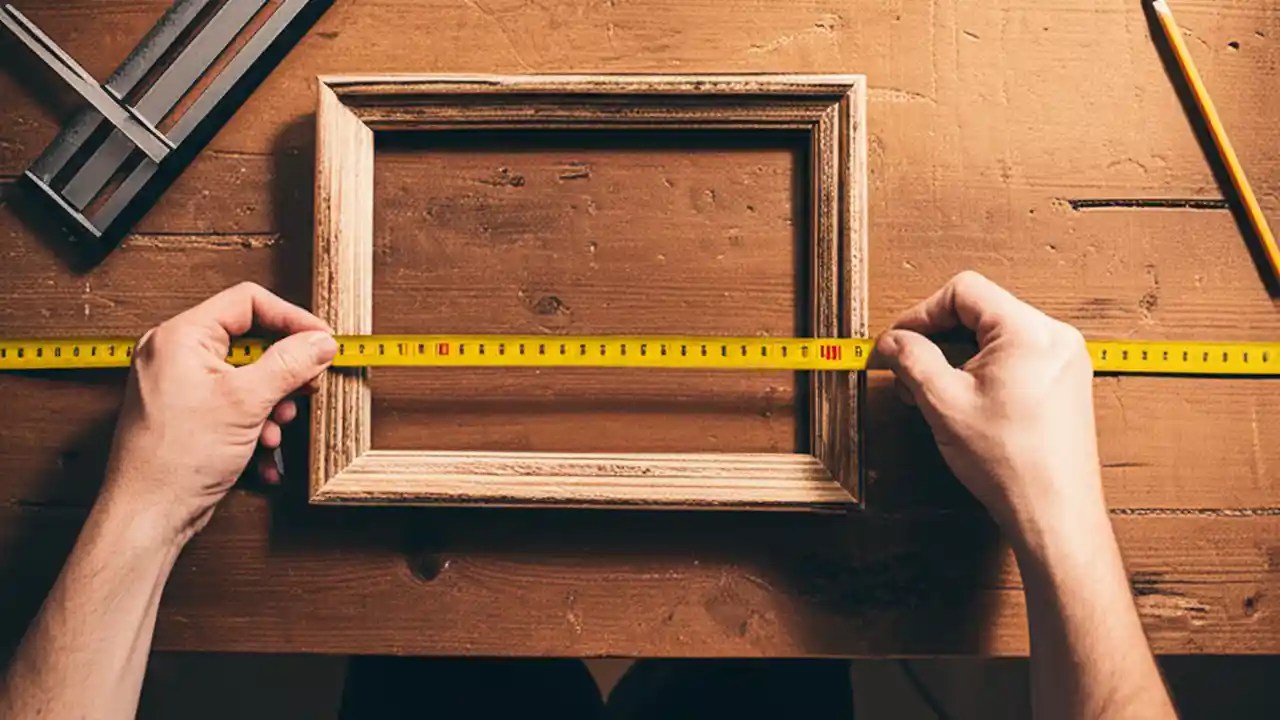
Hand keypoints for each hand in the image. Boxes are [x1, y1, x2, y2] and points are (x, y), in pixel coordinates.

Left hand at [100, 282, 336, 544]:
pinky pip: (232, 403)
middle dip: (282, 371)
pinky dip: (254, 422)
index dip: (291, 318)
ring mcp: (180, 384)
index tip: (321, 340)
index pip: (248, 303)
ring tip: (276, 428)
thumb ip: (289, 364)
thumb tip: (320, 341)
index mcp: (182, 337)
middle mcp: (176, 354)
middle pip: (250, 341)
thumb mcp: (247, 402)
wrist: (148, 514)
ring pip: (246, 376)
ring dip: (271, 403)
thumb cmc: (176, 458)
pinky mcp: (187, 413)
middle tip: (306, 387)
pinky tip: (262, 449)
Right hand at [874, 272, 1101, 543]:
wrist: (1054, 513)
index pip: (964, 291)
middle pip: (980, 311)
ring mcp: (1064, 361)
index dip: (921, 313)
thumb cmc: (1011, 464)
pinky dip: (981, 371)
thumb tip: (892, 340)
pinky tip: (961, 402)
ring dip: (956, 356)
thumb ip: (912, 360)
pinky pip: (1014, 358)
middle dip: (937, 338)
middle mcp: (1054, 338)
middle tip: (908, 372)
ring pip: (995, 336)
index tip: (899, 341)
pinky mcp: (1064, 384)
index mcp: (1029, 332)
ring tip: (931, 393)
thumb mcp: (944, 403)